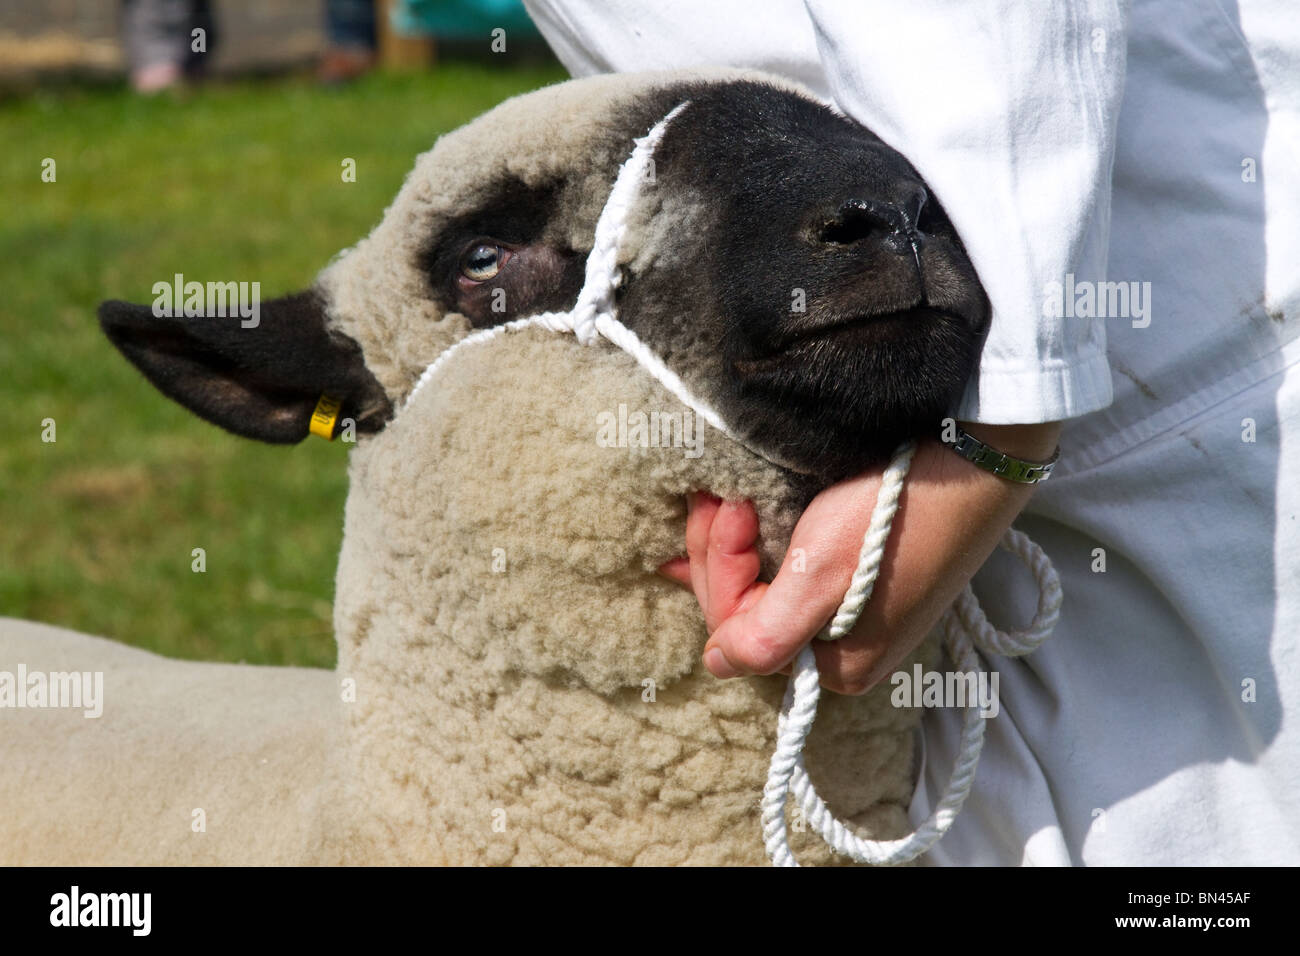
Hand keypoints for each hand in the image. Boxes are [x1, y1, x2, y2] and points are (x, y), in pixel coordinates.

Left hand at [658, 422, 1060, 693]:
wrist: (972, 455)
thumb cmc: (895, 514)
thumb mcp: (821, 574)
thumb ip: (765, 636)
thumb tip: (716, 664)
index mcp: (837, 664)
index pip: (738, 629)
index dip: (720, 565)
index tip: (732, 506)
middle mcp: (845, 648)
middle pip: (748, 610)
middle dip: (722, 551)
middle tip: (724, 494)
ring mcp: (855, 612)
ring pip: (763, 586)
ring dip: (737, 541)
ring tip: (733, 494)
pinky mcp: (862, 576)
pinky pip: (790, 569)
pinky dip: (758, 541)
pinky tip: (740, 516)